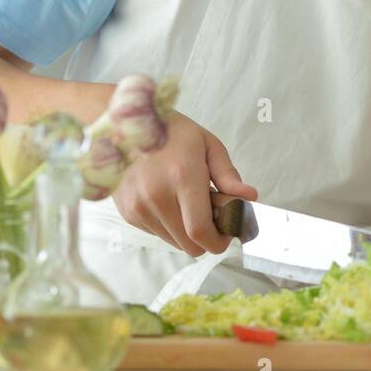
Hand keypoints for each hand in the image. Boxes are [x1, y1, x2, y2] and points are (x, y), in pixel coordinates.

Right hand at [112, 112, 257, 255]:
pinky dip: (169, 225)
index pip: (200, 231)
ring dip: (187, 232)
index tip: (228, 232)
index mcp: (182, 177)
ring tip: (188, 203)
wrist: (122, 125)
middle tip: (212, 215)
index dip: (219, 241)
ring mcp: (138, 207)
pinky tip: (169, 201)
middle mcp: (156, 196)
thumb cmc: (170, 131)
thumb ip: (228, 174)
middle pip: (189, 245)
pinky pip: (158, 234)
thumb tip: (249, 198)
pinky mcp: (128, 213)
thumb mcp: (207, 144)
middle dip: (207, 238)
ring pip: (174, 243)